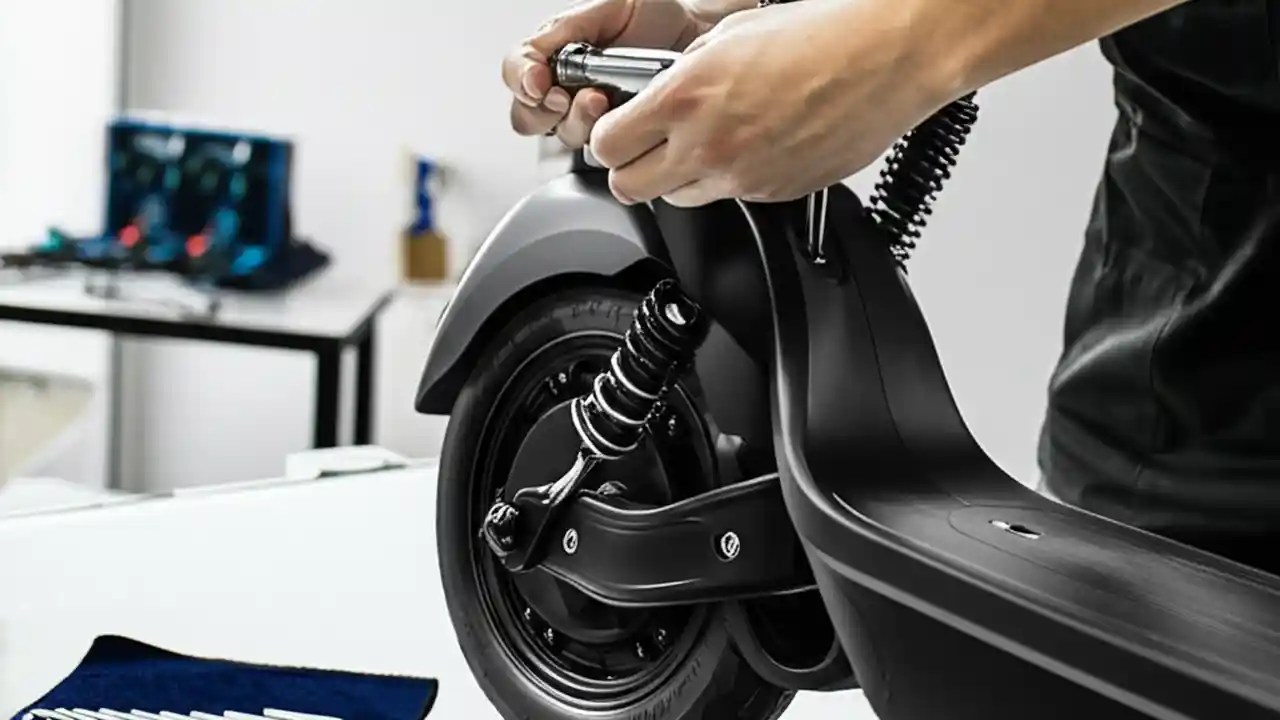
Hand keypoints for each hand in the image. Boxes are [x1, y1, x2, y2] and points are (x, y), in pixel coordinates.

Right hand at [504, 0, 720, 148]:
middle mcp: (565, 87)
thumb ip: (565, 30)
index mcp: (554, 54)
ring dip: (579, 123)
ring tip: (602, 100)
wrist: (694, 30)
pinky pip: (600, 150)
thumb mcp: (604, 9)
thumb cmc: (651, 15)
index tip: (539, 84)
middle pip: (531, 117)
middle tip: (571, 96)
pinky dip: (607, 139)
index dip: (522, 81)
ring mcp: (589, 114)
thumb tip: (534, 61)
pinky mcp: (616, 134)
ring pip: (564, 135)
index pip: (517, 73)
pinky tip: (621, 119)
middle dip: (548, 111)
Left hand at [591, 0, 960, 206]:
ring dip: (678, 177)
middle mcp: (708, 146)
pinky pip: (728, 198)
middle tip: (645, 149)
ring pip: (676, 200)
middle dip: (630, 168)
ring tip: (704, 144)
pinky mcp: (773, 194)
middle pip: (629, 188)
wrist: (885, 58)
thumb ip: (681, 76)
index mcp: (686, 99)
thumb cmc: (819, 36)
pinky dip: (728, 180)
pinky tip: (750, 146)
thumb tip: (656, 98)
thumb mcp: (727, 37)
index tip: (615, 131)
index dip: (607, 139)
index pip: (606, 146)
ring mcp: (741, 177)